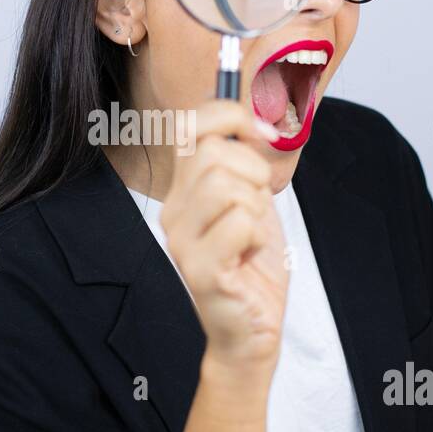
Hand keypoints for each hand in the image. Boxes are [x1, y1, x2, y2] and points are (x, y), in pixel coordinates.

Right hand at [160, 100, 288, 377]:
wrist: (252, 330)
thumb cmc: (252, 265)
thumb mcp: (252, 198)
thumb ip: (245, 156)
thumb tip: (260, 101)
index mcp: (183, 188)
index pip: (191, 123)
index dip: (230, 114)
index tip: (257, 132)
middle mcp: (173, 210)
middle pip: (212, 153)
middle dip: (253, 170)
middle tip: (260, 201)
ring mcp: (182, 241)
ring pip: (227, 185)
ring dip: (257, 205)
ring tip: (253, 233)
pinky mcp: (200, 269)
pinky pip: (240, 223)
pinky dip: (258, 236)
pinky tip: (249, 257)